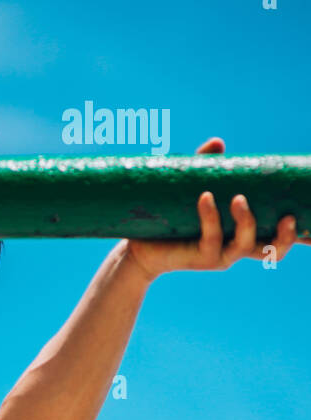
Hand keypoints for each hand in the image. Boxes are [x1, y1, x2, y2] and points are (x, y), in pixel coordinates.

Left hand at [124, 137, 310, 281]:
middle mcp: (237, 246)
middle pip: (274, 250)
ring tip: (238, 198)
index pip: (279, 234)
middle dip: (286, 237)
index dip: (300, 232)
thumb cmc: (173, 217)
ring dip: (246, 221)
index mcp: (245, 232)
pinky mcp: (199, 257)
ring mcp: (220, 254)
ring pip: (245, 246)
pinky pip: (211, 237)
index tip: (305, 214)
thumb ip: (208, 167)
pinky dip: (210, 215)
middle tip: (288, 217)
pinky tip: (205, 196)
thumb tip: (219, 143)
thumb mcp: (193, 187)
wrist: (142, 246)